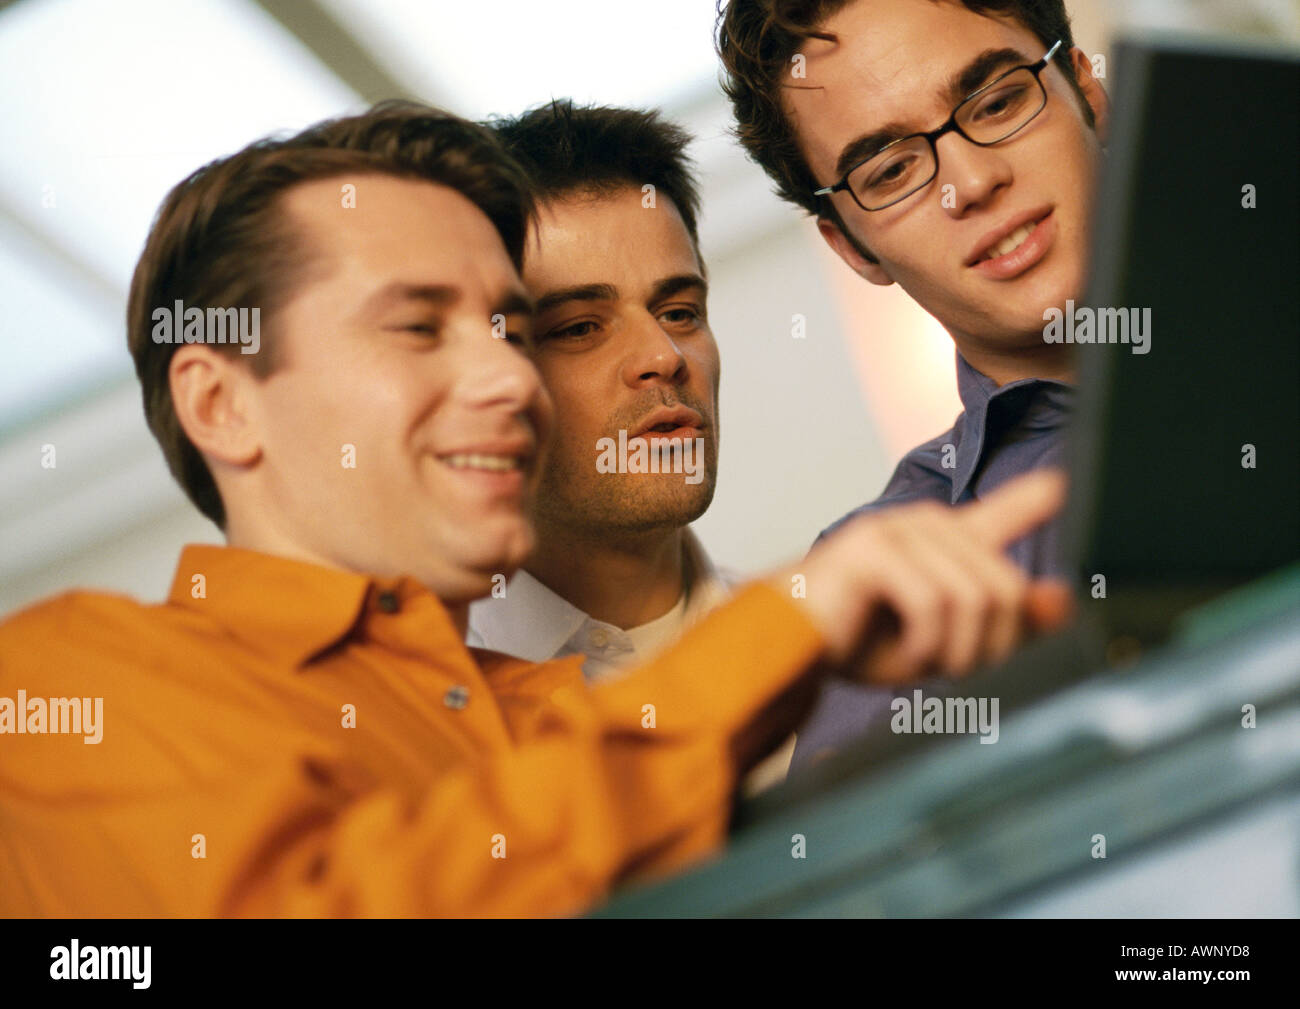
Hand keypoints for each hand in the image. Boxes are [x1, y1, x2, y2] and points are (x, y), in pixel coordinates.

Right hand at [777, 469, 1071, 683]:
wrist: (788, 647)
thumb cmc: (861, 643)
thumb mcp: (947, 643)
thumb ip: (1007, 624)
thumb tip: (1062, 600)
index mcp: (947, 542)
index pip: (1005, 511)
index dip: (1036, 500)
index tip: (1064, 483)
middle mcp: (928, 525)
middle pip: (1006, 587)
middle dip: (990, 644)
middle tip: (953, 669)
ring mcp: (899, 531)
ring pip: (975, 597)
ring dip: (957, 651)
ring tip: (923, 663)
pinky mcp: (871, 550)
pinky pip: (932, 604)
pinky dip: (925, 647)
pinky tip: (903, 656)